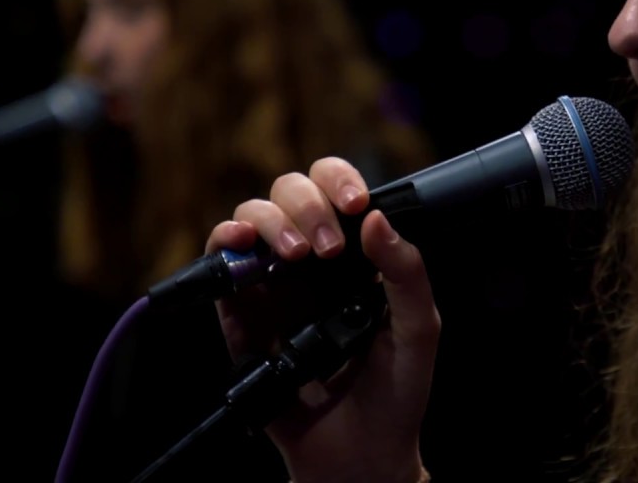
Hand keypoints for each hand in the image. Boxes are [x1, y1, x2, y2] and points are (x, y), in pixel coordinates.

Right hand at [205, 157, 438, 482]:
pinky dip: (222, 249)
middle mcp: (311, 263)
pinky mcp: (239, 320)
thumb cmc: (396, 392)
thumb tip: (377, 219)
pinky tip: (238, 249)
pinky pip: (219, 272)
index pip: (338, 193)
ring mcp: (272, 288)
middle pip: (288, 195)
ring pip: (249, 221)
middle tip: (325, 247)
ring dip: (265, 222)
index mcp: (355, 257)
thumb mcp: (418, 331)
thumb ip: (407, 274)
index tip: (354, 204)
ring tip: (291, 254)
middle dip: (304, 205)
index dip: (339, 182)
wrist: (359, 455)